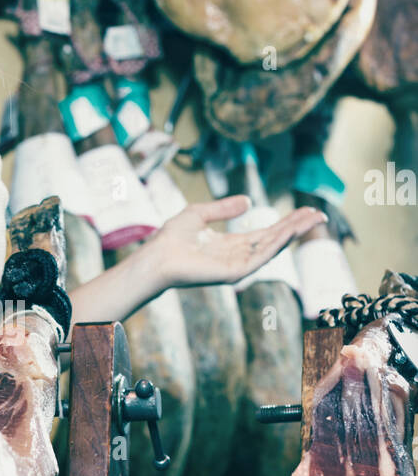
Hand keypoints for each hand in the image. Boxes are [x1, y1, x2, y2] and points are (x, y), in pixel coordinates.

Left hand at [148, 195, 325, 291]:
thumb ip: (224, 208)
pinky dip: (276, 244)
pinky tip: (289, 231)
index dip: (286, 222)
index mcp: (231, 245)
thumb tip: (248, 201)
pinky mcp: (233, 273)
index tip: (306, 211)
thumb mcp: (200, 214)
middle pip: (274, 240)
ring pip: (272, 248)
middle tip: (319, 214)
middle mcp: (238, 256)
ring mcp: (237, 266)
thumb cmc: (171, 238)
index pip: (266, 233)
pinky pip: (260, 258)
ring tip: (311, 219)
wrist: (157, 256)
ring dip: (292, 233)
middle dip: (297, 227)